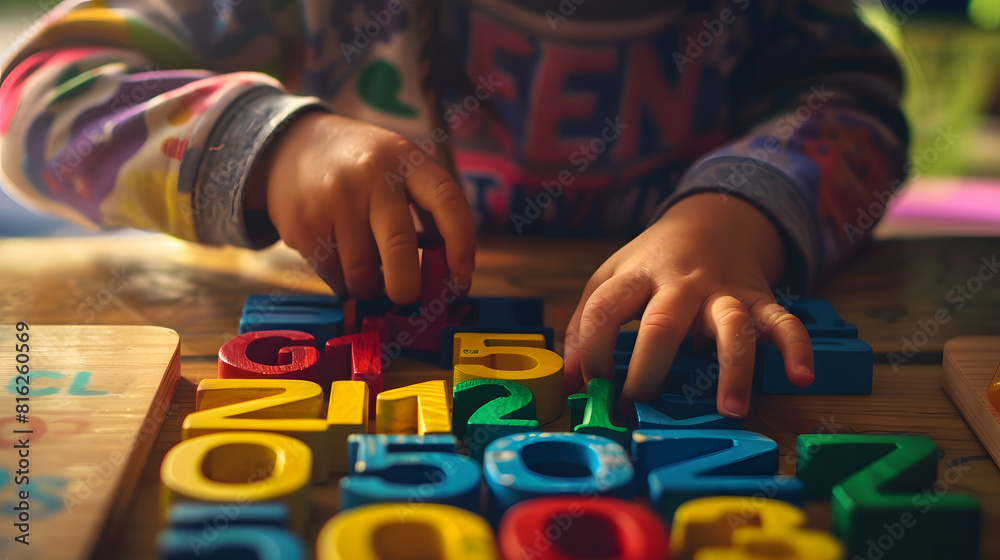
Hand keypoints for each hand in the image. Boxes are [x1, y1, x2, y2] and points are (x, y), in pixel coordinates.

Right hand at [251, 113, 475, 301]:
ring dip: (369, 286)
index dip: (461, 242)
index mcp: (406, 159)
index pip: (446, 199)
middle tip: (407, 296)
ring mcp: (335, 199)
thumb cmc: (361, 168)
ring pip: (362, 272)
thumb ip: (423, 212)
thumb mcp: (398, 168)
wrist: (291, 147)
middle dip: (407, 286)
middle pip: (400, 247)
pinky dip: (342, 281)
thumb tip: (447, 276)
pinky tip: (339, 258)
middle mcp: (372, 175)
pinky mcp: (305, 224)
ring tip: (366, 271)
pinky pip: (332, 275)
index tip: (462, 275)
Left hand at [563, 192, 813, 417]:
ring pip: (730, 323)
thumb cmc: (653, 263)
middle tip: (637, 408)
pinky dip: (796, 346)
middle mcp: (681, 283)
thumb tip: (568, 380)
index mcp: (638, 275)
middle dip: (649, 369)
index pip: (606, 309)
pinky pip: (783, 322)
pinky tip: (800, 376)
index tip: (590, 386)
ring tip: (731, 408)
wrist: (712, 221)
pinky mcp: (759, 300)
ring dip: (733, 366)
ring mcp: (723, 291)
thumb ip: (588, 324)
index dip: (591, 350)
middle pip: (663, 323)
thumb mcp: (612, 278)